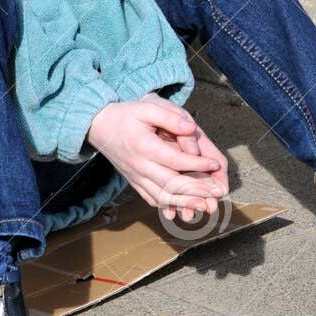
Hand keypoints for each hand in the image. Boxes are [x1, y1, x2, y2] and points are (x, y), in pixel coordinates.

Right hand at [84, 97, 227, 221]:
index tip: (216, 164)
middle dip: (196, 190)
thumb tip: (191, 128)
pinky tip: (184, 209)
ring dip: (185, 204)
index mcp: (143, 147)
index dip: (197, 163)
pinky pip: (152, 199)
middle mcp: (139, 166)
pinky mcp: (134, 182)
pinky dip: (169, 206)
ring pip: (162, 197)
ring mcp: (135, 177)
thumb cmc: (125, 115)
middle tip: (217, 193)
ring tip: (205, 205)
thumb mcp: (147, 107)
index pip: (175, 160)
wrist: (98, 127)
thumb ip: (170, 117)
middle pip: (171, 184)